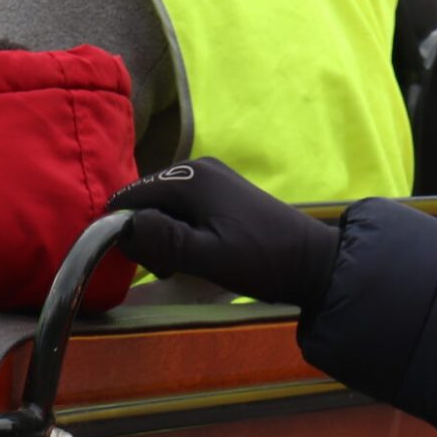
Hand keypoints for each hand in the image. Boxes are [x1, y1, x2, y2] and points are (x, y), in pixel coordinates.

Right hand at [110, 158, 341, 312]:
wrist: (315, 264)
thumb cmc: (260, 261)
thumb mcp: (206, 256)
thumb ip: (161, 239)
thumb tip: (121, 226)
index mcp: (190, 178)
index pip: (130, 198)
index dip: (125, 231)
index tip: (144, 262)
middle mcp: (197, 168)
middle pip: (146, 200)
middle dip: (146, 234)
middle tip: (168, 268)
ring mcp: (212, 177)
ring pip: (163, 206)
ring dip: (163, 235)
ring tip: (183, 264)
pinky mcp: (223, 191)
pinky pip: (183, 208)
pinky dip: (180, 230)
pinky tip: (197, 252)